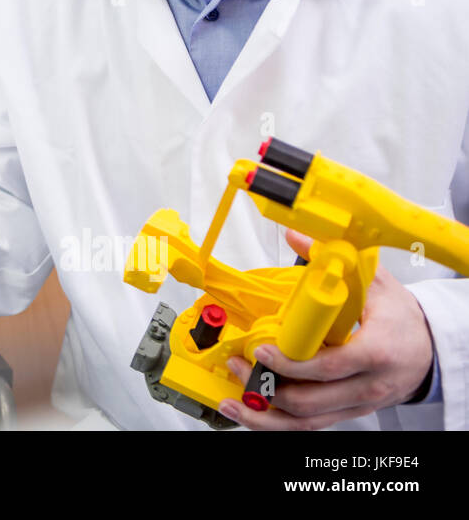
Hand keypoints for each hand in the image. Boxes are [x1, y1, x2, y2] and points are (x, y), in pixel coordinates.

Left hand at [219, 229, 435, 429]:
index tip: (260, 351)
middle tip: (238, 365)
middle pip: (312, 401)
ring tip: (231, 401)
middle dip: (268, 386)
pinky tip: (252, 413)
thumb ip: (334, 259)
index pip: (331, 366)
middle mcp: (369, 386)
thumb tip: (297, 235)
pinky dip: (278, 425)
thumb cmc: (403, 319)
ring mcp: (358, 405)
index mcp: (378, 352)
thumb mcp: (375, 283)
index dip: (292, 364)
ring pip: (308, 422)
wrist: (430, 350)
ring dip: (266, 416)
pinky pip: (311, 427)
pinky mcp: (349, 414)